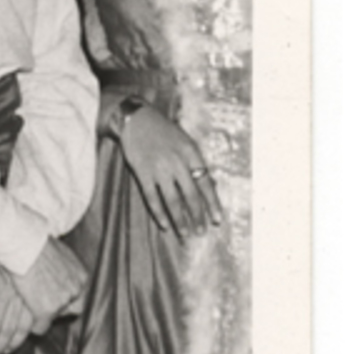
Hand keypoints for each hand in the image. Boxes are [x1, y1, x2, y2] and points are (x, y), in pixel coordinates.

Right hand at [7, 235, 86, 335]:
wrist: (23, 245)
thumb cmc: (34, 243)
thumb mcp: (58, 252)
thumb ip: (62, 266)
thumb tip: (54, 270)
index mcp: (81, 275)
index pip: (79, 295)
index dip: (64, 296)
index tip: (51, 294)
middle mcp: (76, 290)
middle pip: (72, 309)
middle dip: (59, 308)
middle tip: (43, 303)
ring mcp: (62, 301)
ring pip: (55, 318)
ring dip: (44, 314)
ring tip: (30, 306)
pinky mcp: (46, 311)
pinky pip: (41, 327)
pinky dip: (33, 324)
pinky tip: (24, 315)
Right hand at [115, 104, 222, 237]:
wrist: (136, 119)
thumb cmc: (163, 131)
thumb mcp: (185, 141)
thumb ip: (194, 162)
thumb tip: (206, 186)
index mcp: (191, 153)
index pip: (205, 182)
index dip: (212, 202)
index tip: (217, 219)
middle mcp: (177, 162)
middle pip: (190, 195)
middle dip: (197, 216)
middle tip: (201, 232)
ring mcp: (159, 169)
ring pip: (172, 201)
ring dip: (180, 220)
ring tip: (184, 234)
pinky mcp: (142, 174)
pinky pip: (152, 198)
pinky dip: (158, 212)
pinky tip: (164, 224)